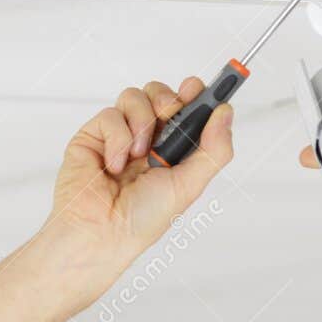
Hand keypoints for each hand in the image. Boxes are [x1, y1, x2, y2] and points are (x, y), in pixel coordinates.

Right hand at [44, 77, 233, 273]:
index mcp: (175, 150)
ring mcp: (121, 134)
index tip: (198, 89)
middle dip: (168, 100)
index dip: (195, 94)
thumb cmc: (143, 218)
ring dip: (141, 122)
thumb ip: (214, 149)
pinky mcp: (94, 134)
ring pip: (135, 97)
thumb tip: (226, 112)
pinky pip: (110, 114)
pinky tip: (114, 164)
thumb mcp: (190, 185)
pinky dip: (116, 138)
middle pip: (161, 94)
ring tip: (138, 155)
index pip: (188, 109)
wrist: (101, 231)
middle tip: (169, 117)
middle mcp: (149, 139)